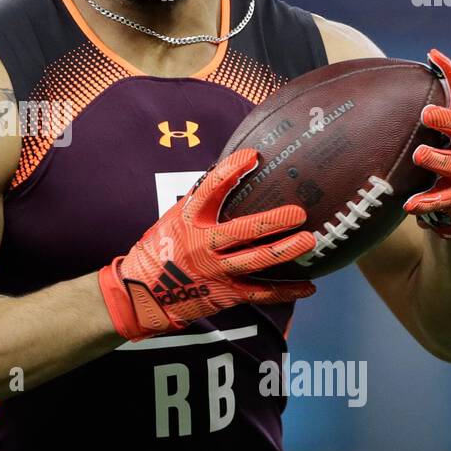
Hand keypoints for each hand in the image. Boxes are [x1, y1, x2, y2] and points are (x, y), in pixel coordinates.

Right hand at [98, 147, 317, 341]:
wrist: (142, 293)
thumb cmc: (160, 251)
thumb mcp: (173, 220)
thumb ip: (199, 202)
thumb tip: (225, 172)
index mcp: (188, 220)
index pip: (210, 189)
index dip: (230, 170)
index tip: (252, 156)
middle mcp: (202, 245)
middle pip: (241, 231)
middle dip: (272, 221)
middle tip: (298, 213)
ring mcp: (215, 271)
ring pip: (254, 261)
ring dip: (283, 251)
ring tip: (308, 241)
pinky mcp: (225, 294)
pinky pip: (259, 293)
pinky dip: (285, 291)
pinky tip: (307, 287)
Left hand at [403, 48, 450, 238]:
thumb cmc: (432, 167)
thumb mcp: (422, 140)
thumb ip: (404, 121)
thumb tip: (364, 94)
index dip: (449, 74)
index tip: (432, 54)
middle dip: (446, 119)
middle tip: (427, 113)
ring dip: (438, 158)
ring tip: (420, 154)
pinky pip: (442, 199)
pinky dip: (426, 201)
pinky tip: (410, 205)